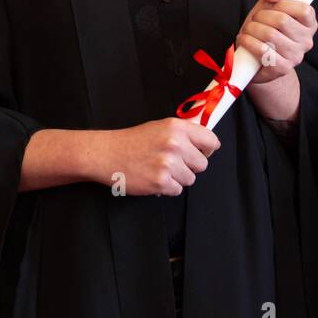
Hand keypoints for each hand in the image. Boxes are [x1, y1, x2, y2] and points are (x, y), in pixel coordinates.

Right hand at [100, 117, 220, 195]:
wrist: (107, 154)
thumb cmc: (132, 141)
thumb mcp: (160, 127)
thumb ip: (183, 133)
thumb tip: (206, 141)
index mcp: (177, 127)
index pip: (211, 140)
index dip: (207, 149)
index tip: (201, 152)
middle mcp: (175, 144)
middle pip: (202, 164)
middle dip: (190, 166)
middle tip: (172, 162)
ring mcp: (168, 164)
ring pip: (190, 179)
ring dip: (177, 178)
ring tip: (159, 169)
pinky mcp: (161, 182)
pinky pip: (177, 190)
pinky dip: (167, 187)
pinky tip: (153, 177)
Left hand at [237, 0, 316, 85]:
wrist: (258, 60)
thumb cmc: (266, 28)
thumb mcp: (269, 7)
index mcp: (310, 24)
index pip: (303, 9)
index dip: (282, 3)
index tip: (269, 4)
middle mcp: (307, 41)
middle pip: (282, 20)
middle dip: (261, 16)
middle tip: (254, 19)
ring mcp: (296, 56)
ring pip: (270, 35)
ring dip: (252, 29)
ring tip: (248, 29)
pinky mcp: (282, 68)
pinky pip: (263, 52)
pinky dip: (249, 42)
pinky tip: (244, 39)